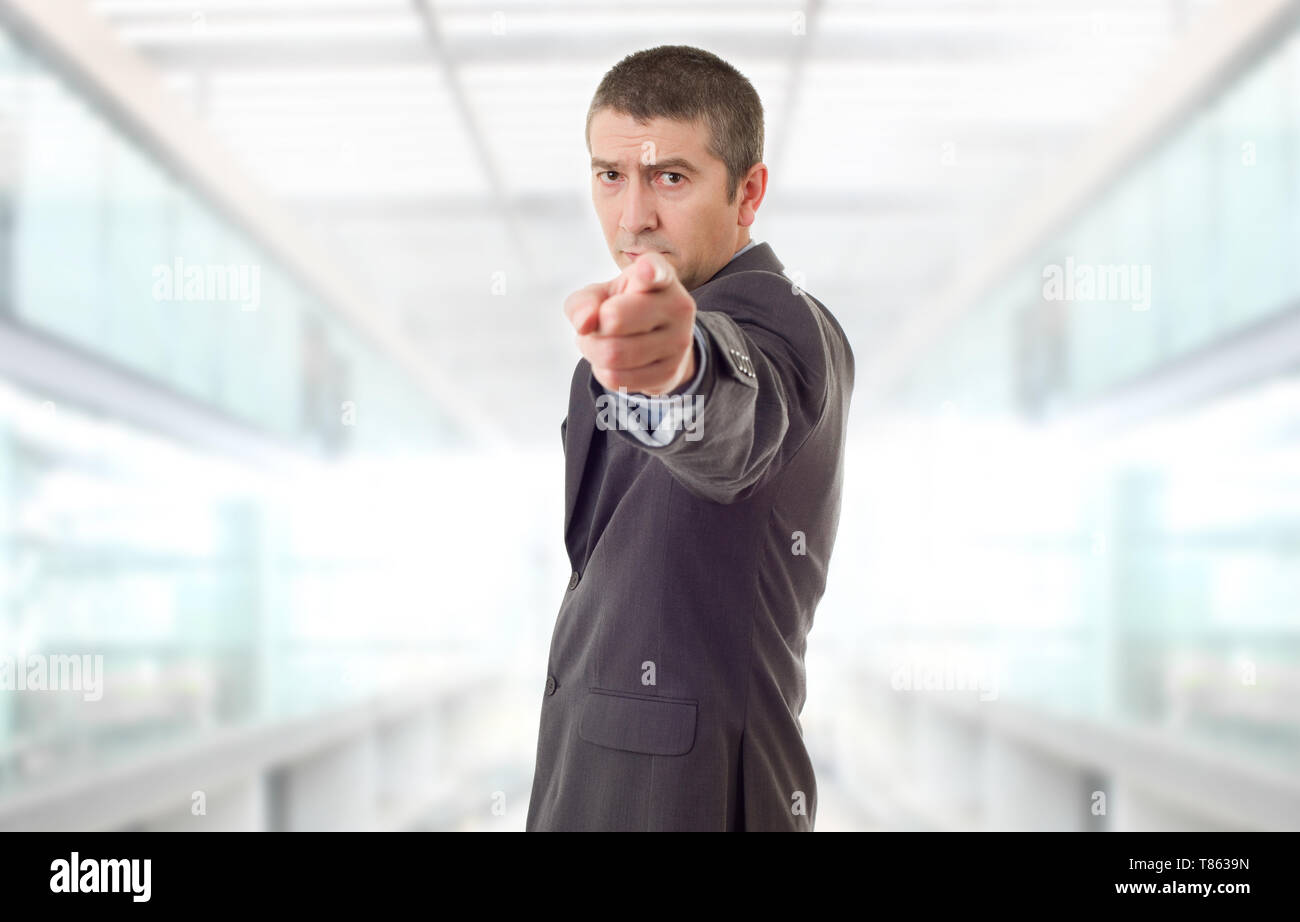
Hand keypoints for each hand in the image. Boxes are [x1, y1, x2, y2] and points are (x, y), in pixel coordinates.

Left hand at [564, 252, 696, 396]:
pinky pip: (617, 378)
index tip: (645, 271)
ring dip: (593, 351)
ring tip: (600, 344)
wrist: (657, 341)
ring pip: (613, 354)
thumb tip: (584, 324)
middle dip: (592, 328)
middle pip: (614, 320)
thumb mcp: (600, 295)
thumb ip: (583, 302)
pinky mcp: (671, 371)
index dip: (648, 272)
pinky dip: (603, 371)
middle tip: (595, 328)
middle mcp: (676, 305)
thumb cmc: (622, 308)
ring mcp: (678, 341)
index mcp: (660, 276)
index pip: (656, 271)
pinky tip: (611, 363)